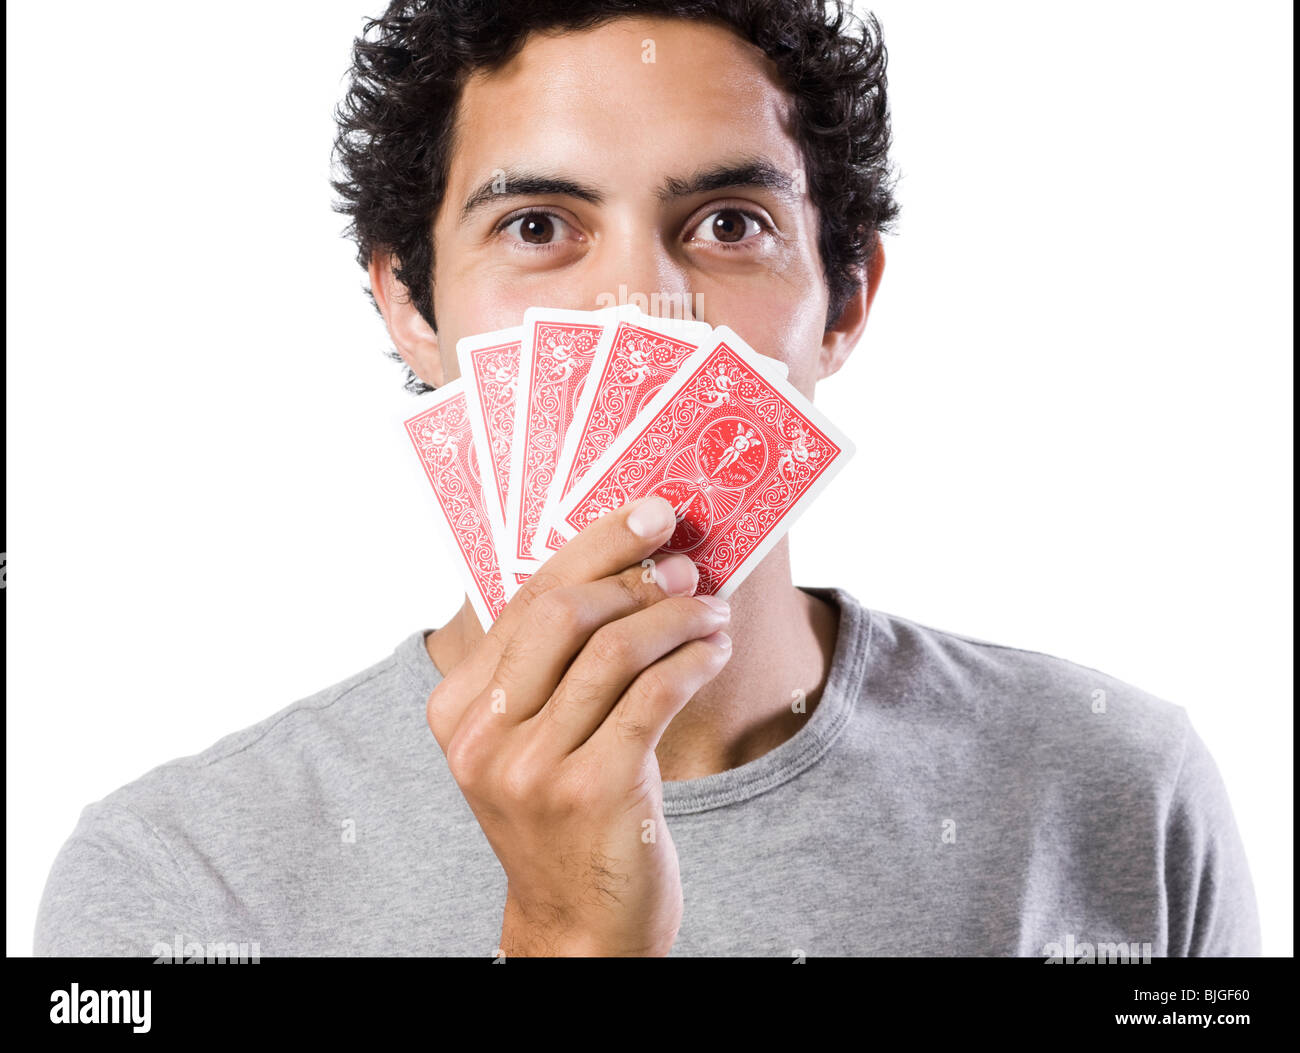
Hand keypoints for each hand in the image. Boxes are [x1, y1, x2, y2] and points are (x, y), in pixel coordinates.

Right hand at [426, 496, 731, 956]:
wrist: (579, 925)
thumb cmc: (566, 812)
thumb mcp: (533, 735)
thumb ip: (553, 661)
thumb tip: (626, 561)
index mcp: (459, 708)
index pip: (527, 598)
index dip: (595, 546)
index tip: (649, 517)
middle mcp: (483, 736)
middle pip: (564, 612)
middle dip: (635, 576)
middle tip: (684, 568)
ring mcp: (533, 768)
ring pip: (614, 650)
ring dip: (676, 618)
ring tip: (710, 613)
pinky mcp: (592, 792)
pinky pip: (652, 697)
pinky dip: (691, 661)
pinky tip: (712, 652)